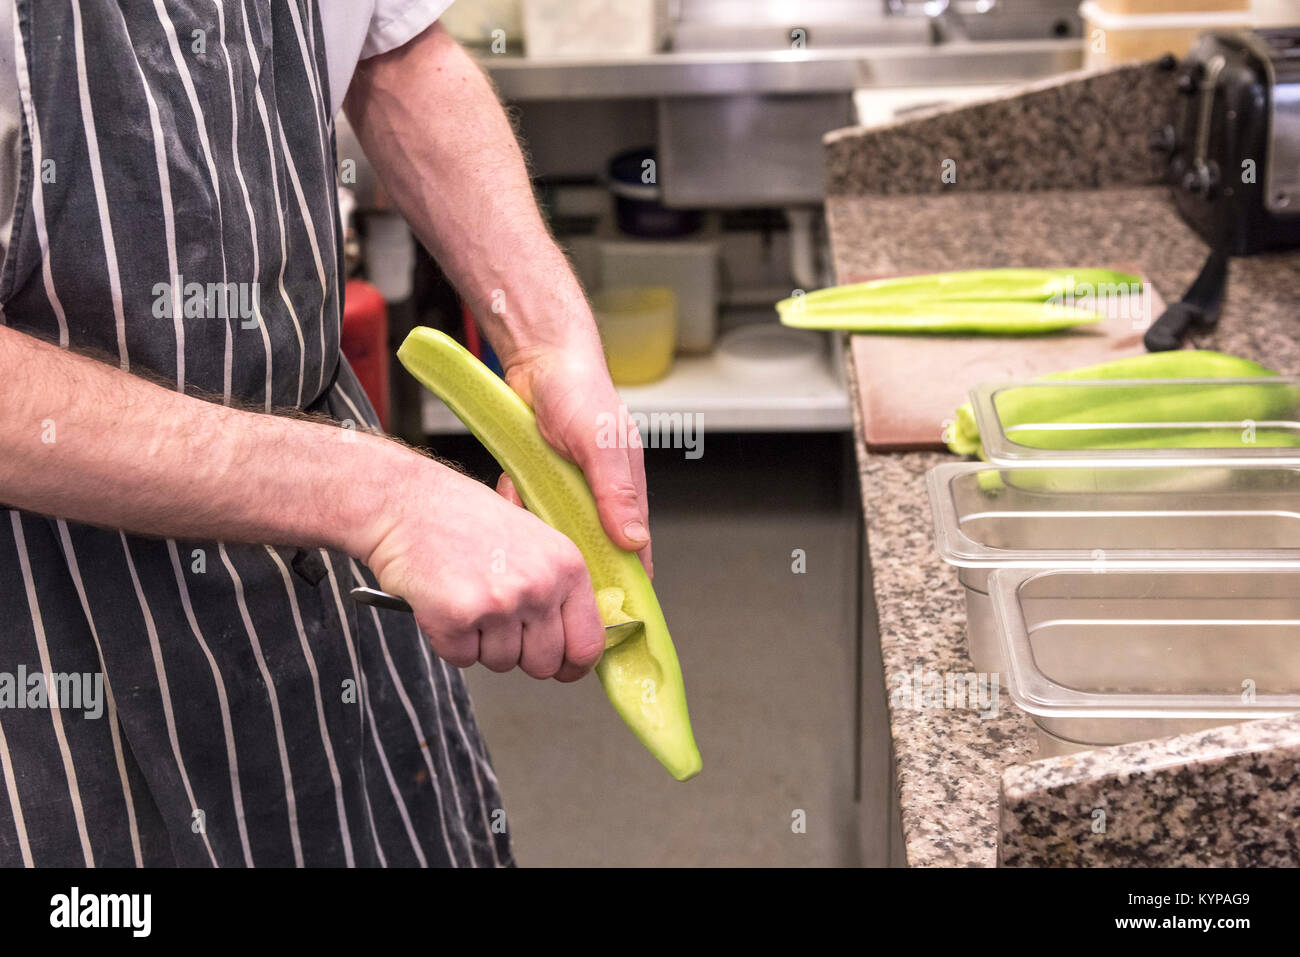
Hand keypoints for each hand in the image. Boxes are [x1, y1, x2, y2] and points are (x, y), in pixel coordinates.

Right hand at [364, 456, 605, 680]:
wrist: (407, 504)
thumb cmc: (465, 517)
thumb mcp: (534, 537)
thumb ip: (558, 584)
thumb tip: (574, 634)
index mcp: (567, 567)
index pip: (588, 643)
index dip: (572, 665)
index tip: (561, 667)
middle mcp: (540, 587)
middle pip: (543, 664)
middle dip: (520, 654)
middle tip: (497, 621)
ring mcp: (500, 604)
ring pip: (501, 663)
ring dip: (482, 644)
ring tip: (468, 599)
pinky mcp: (457, 619)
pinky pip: (462, 658)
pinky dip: (450, 641)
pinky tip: (445, 604)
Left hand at [500, 347, 652, 576]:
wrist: (538, 359)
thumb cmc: (579, 391)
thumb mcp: (601, 442)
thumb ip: (617, 491)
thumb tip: (634, 541)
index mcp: (626, 490)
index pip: (634, 550)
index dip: (625, 583)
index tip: (610, 617)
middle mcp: (599, 495)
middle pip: (589, 550)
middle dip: (570, 565)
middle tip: (550, 582)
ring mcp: (566, 489)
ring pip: (553, 534)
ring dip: (535, 535)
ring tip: (521, 528)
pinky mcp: (537, 481)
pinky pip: (525, 511)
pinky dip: (514, 508)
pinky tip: (506, 495)